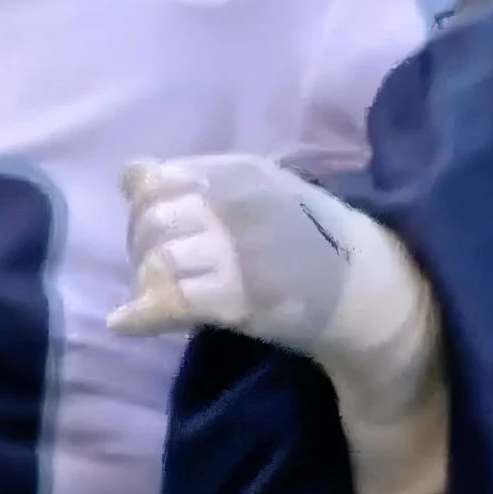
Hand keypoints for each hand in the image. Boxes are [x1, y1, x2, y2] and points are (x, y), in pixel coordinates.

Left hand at [112, 155, 424, 379]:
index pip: (155, 179)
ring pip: (157, 261)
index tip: (156, 231)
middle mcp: (236, 204)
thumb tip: (131, 175)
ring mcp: (238, 251)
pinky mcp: (239, 297)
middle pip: (151, 222)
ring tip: (162, 295)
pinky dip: (140, 314)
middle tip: (156, 272)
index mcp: (240, 172)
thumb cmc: (312, 240)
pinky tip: (127, 322)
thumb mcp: (265, 191)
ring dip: (148, 283)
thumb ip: (204, 182)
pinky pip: (169, 300)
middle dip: (141, 249)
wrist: (365, 291)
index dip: (142, 208)